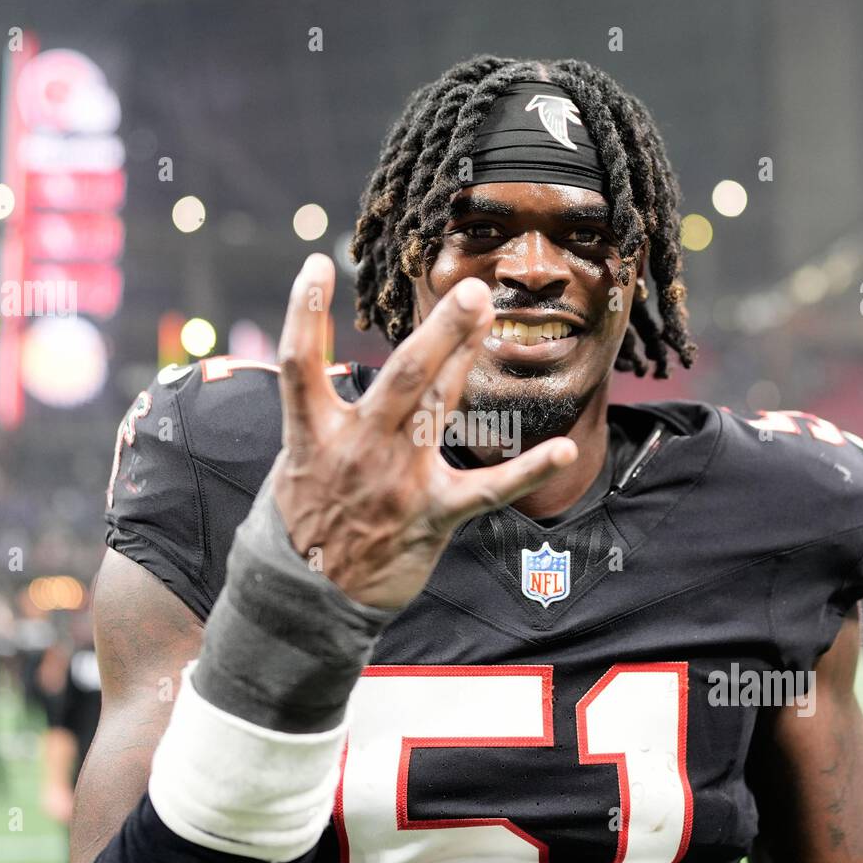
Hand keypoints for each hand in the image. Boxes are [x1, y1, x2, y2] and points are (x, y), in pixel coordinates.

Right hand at [270, 254, 576, 608]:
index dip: (305, 310)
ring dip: (464, 358)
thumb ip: (321, 418)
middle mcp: (357, 449)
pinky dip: (529, 471)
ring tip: (488, 315)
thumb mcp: (297, 465)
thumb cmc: (305, 522)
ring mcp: (398, 481)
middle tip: (468, 289)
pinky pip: (487, 491)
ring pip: (437, 408)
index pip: (302, 362)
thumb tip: (337, 370)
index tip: (320, 261)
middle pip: (399, 377)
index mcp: (313, 434)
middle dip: (436, 330)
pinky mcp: (432, 515)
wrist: (305, 601)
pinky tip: (565, 450)